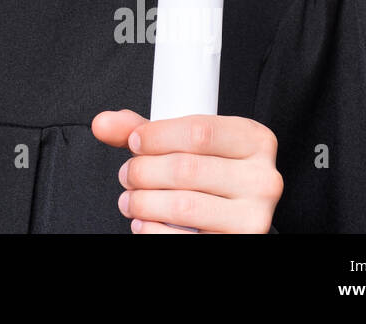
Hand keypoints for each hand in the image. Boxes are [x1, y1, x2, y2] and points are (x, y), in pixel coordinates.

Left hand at [93, 109, 282, 233]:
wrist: (230, 215)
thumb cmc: (205, 172)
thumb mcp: (182, 142)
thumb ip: (143, 129)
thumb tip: (102, 123)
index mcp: (255, 141)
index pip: (199, 132)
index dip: (156, 136)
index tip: (134, 142)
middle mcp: (263, 179)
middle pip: (185, 169)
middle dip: (142, 171)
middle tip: (127, 174)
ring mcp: (254, 217)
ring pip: (183, 206)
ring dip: (142, 202)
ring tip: (131, 199)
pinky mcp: (239, 242)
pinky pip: (184, 239)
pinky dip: (153, 230)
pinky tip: (144, 222)